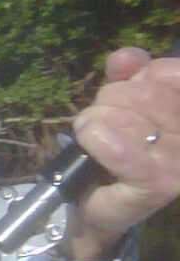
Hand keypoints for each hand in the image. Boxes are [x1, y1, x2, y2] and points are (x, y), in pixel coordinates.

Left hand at [67, 47, 179, 259]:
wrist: (97, 203)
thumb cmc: (115, 149)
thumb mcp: (121, 103)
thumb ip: (126, 76)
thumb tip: (127, 56)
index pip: (170, 72)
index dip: (139, 76)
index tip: (127, 92)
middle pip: (146, 94)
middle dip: (109, 99)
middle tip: (100, 119)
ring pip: (127, 118)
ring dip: (95, 121)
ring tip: (94, 136)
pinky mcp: (159, 184)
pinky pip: (118, 148)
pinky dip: (94, 139)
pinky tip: (90, 144)